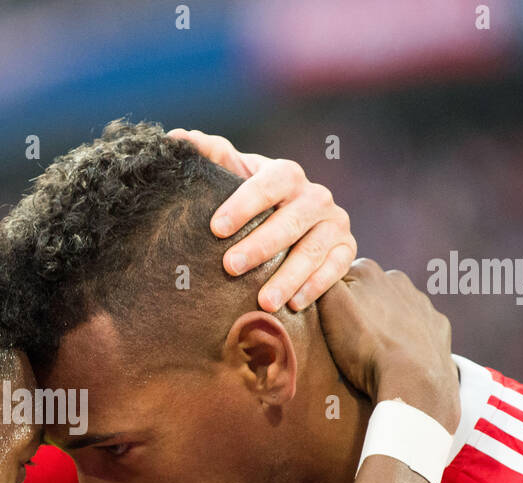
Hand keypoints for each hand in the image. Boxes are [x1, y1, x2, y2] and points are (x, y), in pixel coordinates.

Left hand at [168, 128, 354, 311]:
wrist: (292, 219)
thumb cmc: (251, 199)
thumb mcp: (233, 174)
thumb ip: (209, 156)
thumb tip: (176, 138)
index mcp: (286, 175)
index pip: (268, 183)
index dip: (244, 204)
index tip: (216, 227)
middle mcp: (315, 196)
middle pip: (291, 221)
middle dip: (260, 245)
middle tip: (230, 267)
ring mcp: (334, 223)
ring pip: (313, 250)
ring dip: (288, 277)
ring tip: (263, 301)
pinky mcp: (345, 248)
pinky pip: (336, 267)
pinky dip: (316, 286)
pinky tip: (294, 305)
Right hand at [316, 258, 458, 432]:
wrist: (412, 381)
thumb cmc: (365, 346)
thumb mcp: (329, 307)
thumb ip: (321, 282)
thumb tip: (316, 272)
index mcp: (368, 271)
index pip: (339, 276)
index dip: (330, 298)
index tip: (326, 319)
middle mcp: (398, 280)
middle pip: (369, 292)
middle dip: (360, 308)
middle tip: (348, 338)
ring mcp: (423, 303)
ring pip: (396, 308)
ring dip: (386, 322)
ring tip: (374, 351)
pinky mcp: (439, 327)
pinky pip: (420, 328)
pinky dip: (410, 338)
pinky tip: (400, 356)